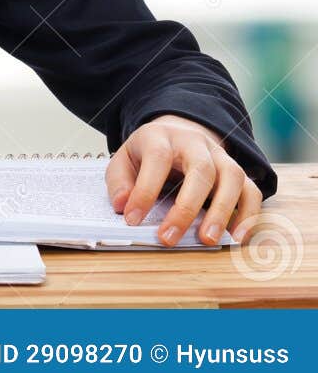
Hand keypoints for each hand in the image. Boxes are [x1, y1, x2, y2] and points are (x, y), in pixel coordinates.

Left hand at [106, 113, 262, 245]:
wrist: (179, 132)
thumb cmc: (149, 152)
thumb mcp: (124, 158)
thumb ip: (120, 181)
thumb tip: (122, 205)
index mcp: (162, 136)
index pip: (157, 158)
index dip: (145, 190)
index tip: (133, 220)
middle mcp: (196, 143)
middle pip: (200, 170)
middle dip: (185, 207)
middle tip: (170, 237)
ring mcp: (220, 156)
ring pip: (232, 178)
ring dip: (222, 212)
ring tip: (207, 239)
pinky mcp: (237, 172)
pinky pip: (252, 191)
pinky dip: (248, 215)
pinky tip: (236, 237)